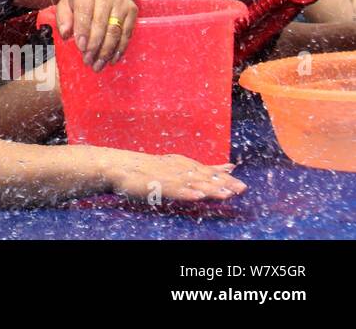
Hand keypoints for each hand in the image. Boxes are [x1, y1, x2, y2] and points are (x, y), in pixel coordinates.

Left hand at [55, 0, 136, 70]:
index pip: (85, 11)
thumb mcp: (68, 0)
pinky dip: (119, 49)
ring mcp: (122, 2)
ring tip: (98, 64)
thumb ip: (63, 16)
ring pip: (115, 30)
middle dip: (94, 45)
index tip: (81, 47)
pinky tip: (112, 59)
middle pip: (101, 23)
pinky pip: (127, 33)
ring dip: (107, 51)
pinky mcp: (132, 10)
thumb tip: (65, 34)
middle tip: (88, 60)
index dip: (83, 31)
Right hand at [103, 151, 244, 202]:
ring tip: (225, 194)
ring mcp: (166, 176)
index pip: (206, 171)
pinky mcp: (155, 184)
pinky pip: (173, 190)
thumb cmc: (146, 169)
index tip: (241, 183)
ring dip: (209, 188)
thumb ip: (200, 168)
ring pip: (191, 183)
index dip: (223, 177)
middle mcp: (177, 168)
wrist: (118, 166)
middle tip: (241, 189)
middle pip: (203, 176)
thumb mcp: (176, 165)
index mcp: (182, 164)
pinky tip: (197, 196)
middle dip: (222, 183)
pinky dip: (185, 192)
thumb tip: (229, 166)